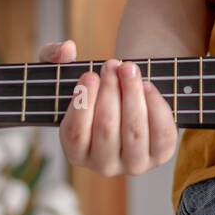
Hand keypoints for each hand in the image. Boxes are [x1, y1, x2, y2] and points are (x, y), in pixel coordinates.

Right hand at [39, 39, 177, 176]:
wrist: (130, 100)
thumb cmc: (94, 90)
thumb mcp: (67, 72)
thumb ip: (54, 56)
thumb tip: (66, 49)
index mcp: (76, 152)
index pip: (76, 134)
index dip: (82, 103)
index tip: (89, 74)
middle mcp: (103, 165)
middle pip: (106, 128)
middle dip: (110, 91)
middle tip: (112, 64)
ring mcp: (134, 164)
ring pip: (134, 130)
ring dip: (132, 93)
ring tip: (128, 68)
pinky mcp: (160, 155)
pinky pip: (161, 131)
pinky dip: (155, 105)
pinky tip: (146, 85)